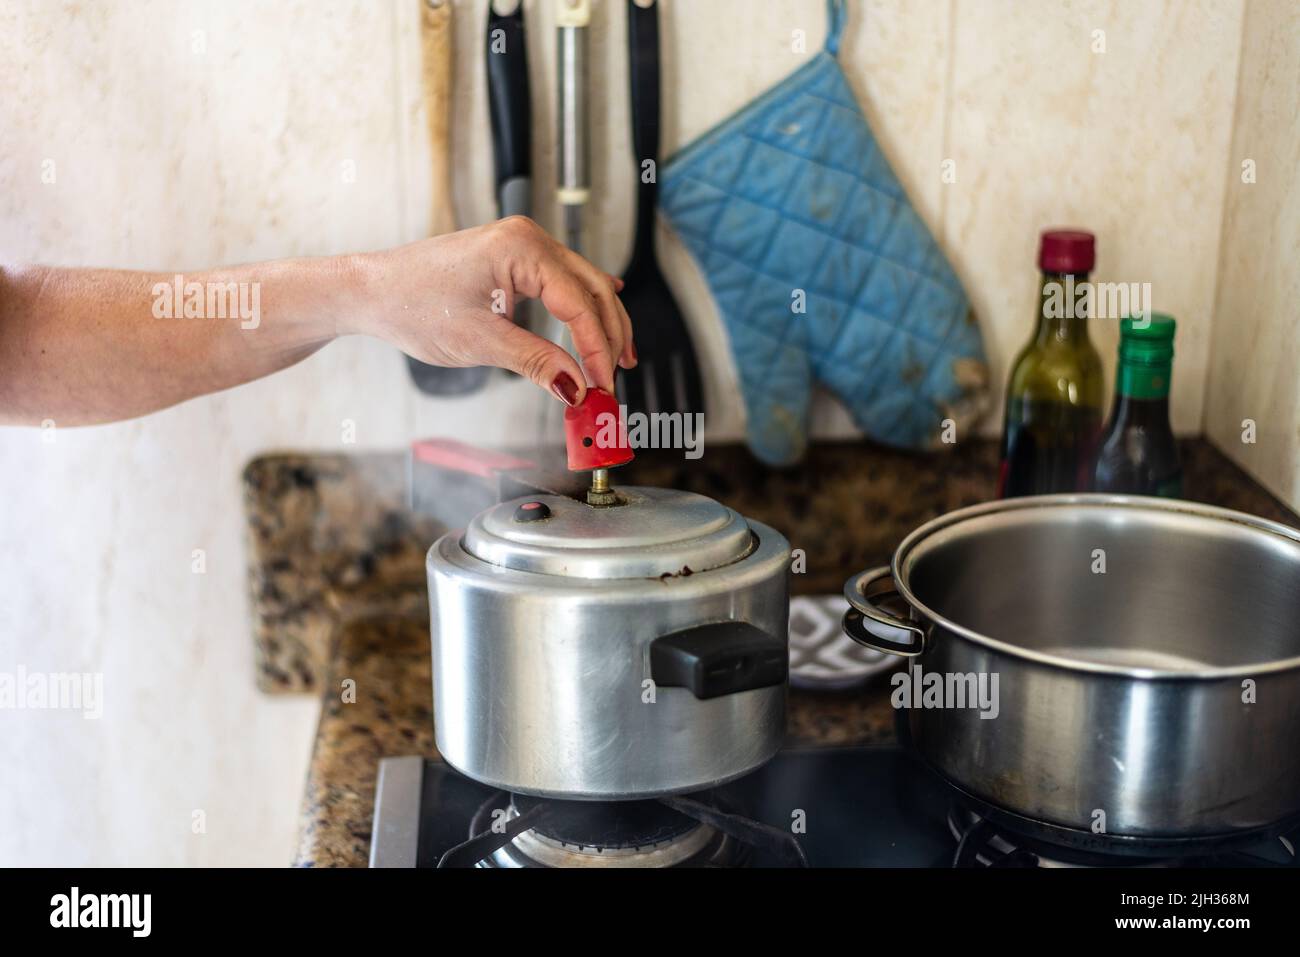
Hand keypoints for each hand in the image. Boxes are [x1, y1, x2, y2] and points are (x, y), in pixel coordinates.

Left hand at [350, 216, 634, 404]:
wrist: (371, 291)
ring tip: (614, 360)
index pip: (580, 303)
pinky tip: (600, 319)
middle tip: (616, 378)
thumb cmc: (411, 305)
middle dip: (609, 335)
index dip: (597, 347)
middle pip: (591, 290)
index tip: (604, 384)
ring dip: (600, 323)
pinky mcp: (513, 260)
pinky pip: (562, 283)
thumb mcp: (478, 342)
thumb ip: (535, 363)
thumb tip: (576, 388)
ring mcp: (522, 246)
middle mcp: (528, 239)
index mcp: (522, 248)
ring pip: (582, 286)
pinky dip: (581, 309)